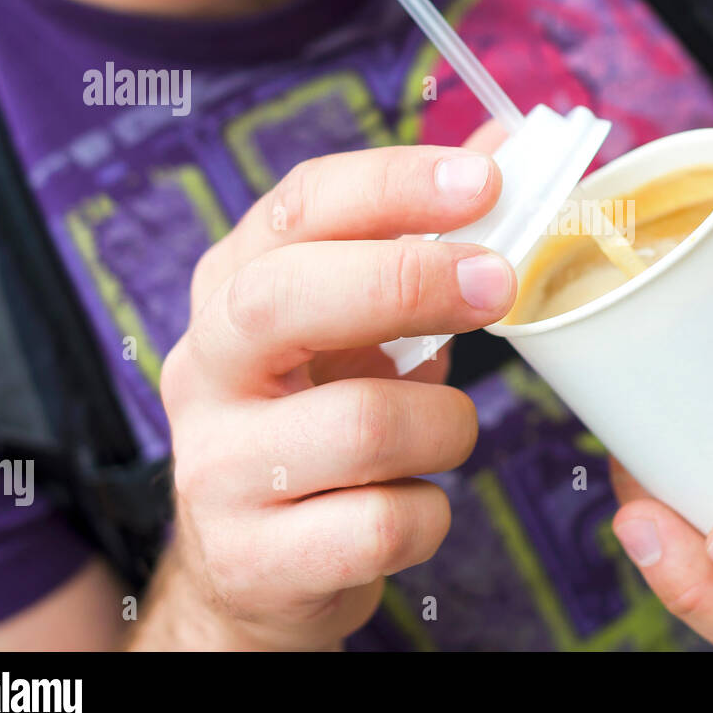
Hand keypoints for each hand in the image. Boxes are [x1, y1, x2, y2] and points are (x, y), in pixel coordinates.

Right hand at [142, 133, 514, 649]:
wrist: (257, 568)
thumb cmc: (323, 420)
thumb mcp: (361, 328)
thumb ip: (423, 239)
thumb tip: (505, 144)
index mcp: (234, 290)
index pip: (300, 207)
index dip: (394, 183)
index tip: (483, 181)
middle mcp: (207, 368)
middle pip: (288, 296)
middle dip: (409, 280)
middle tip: (499, 284)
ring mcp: (218, 467)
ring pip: (362, 424)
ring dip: (443, 424)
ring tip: (444, 432)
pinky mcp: (251, 557)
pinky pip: (381, 525)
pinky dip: (428, 514)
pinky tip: (411, 502)